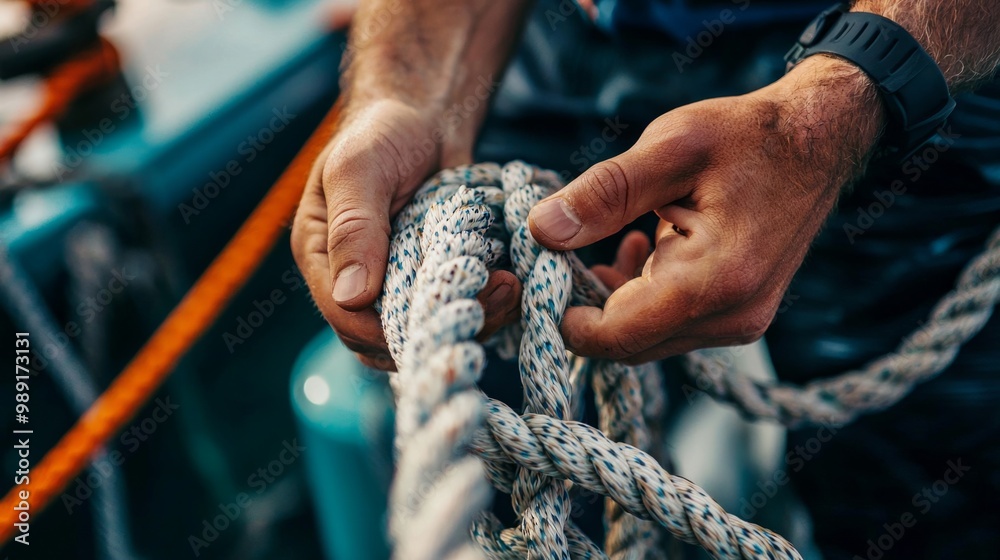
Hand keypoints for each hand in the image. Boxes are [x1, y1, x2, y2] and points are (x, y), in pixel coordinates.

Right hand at [291, 99, 520, 369]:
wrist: (426, 115)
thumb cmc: (384, 130)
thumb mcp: (360, 168)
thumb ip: (355, 227)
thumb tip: (351, 296)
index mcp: (321, 256)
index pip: (346, 318)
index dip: (390, 330)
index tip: (441, 314)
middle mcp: (354, 279)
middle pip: (386, 339)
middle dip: (438, 327)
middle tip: (494, 298)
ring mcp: (395, 283)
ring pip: (423, 332)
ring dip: (471, 319)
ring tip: (510, 288)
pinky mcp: (432, 279)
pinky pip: (452, 311)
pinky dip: (483, 306)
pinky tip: (511, 283)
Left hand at [528, 57, 883, 363]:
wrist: (820, 140)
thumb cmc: (748, 136)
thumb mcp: (669, 149)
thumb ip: (603, 194)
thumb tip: (542, 231)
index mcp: (714, 280)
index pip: (616, 336)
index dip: (566, 316)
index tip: (543, 272)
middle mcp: (731, 318)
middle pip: (628, 345)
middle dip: (586, 308)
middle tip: (566, 253)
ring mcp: (741, 323)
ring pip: (647, 339)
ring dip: (614, 301)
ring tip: (612, 239)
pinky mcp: (741, 316)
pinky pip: (672, 327)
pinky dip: (643, 299)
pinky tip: (643, 249)